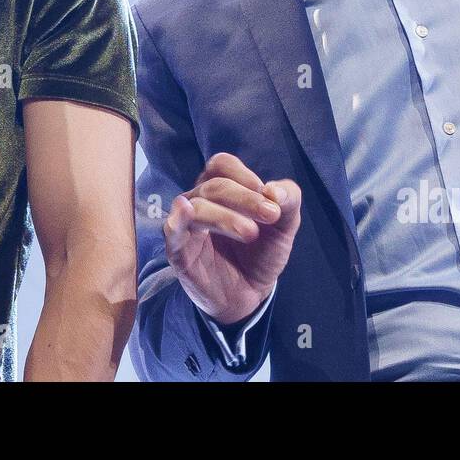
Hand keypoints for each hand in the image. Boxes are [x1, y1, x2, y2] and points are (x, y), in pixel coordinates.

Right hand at [163, 152, 301, 325]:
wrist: (251, 294)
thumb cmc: (261, 252)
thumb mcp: (284, 225)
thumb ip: (288, 200)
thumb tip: (274, 190)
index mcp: (221, 188)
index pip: (221, 165)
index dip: (244, 176)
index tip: (269, 196)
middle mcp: (199, 200)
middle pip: (214, 186)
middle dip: (245, 198)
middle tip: (271, 215)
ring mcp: (186, 225)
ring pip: (198, 206)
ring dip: (226, 217)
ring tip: (251, 233)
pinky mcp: (178, 251)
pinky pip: (171, 229)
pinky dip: (178, 218)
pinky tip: (186, 212)